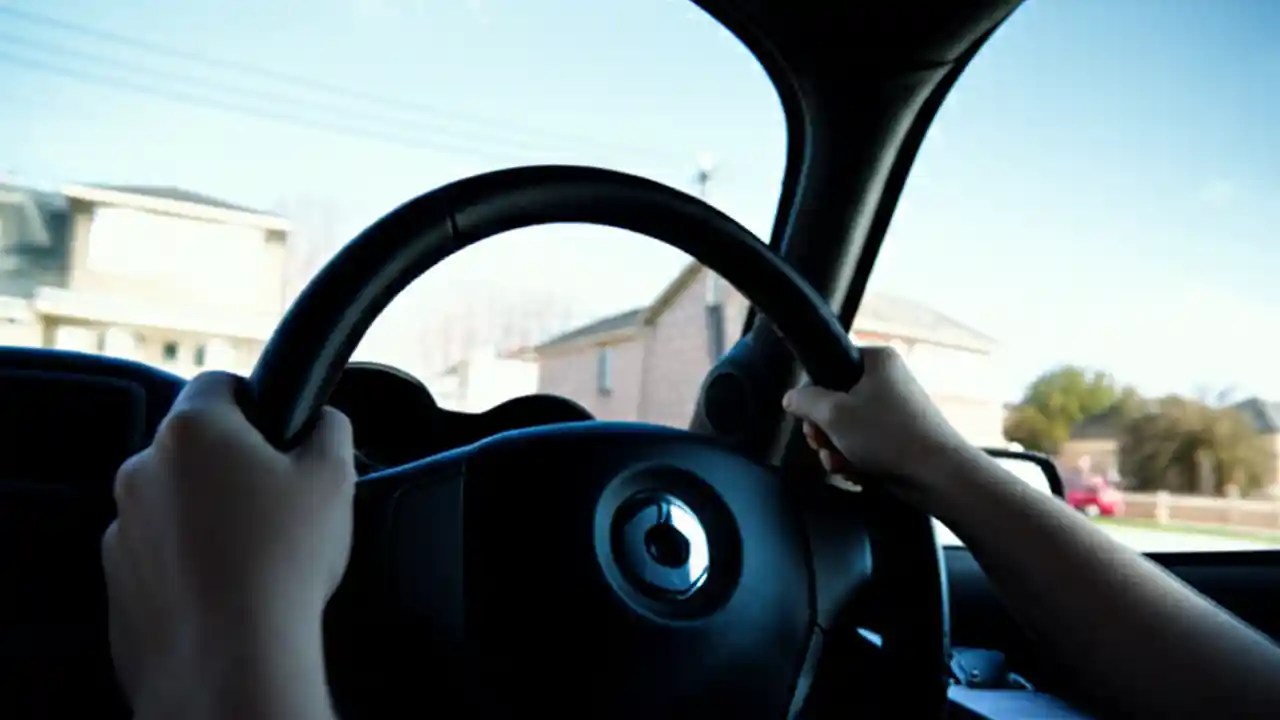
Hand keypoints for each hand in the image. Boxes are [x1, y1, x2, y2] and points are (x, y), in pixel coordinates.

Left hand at [101, 372, 354, 718]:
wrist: (231, 660)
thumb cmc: (283, 561)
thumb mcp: (334, 477)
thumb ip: (330, 429)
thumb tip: (322, 421)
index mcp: (193, 430)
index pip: (220, 383)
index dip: (257, 401)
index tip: (281, 434)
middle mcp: (142, 469)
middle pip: (194, 446)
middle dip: (233, 464)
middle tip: (279, 500)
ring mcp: (121, 527)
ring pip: (173, 501)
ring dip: (207, 514)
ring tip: (256, 554)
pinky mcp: (116, 580)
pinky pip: (158, 554)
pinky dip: (187, 562)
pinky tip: (228, 587)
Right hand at [782, 346, 971, 499]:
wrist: (937, 475)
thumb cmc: (886, 435)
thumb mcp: (834, 414)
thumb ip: (805, 401)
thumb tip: (790, 397)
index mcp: (877, 360)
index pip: (830, 365)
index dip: (815, 392)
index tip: (811, 416)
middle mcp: (887, 379)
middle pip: (834, 400)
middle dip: (824, 429)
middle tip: (822, 443)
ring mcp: (893, 410)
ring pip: (846, 426)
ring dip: (835, 448)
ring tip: (841, 463)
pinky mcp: (897, 436)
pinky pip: (863, 443)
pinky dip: (854, 458)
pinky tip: (856, 472)